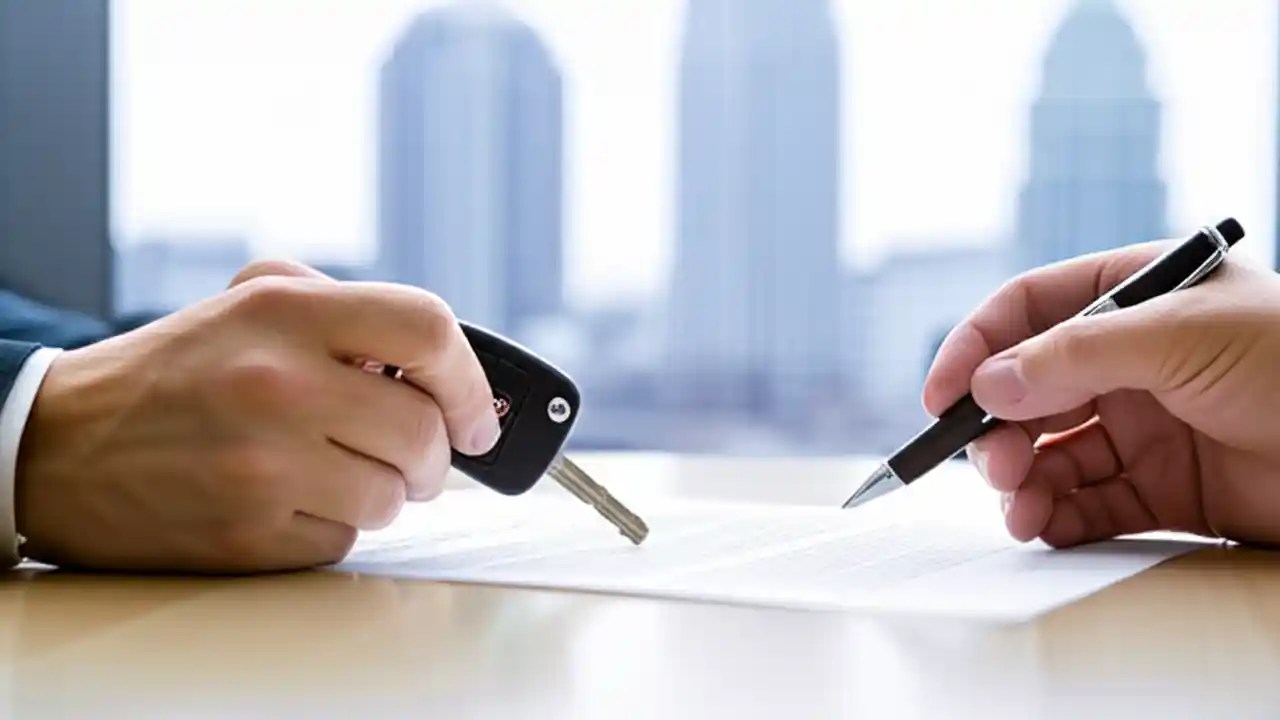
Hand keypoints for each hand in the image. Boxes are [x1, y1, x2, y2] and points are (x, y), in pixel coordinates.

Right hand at [14, 261, 499, 571]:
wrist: (58, 444)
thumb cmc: (172, 373)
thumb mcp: (250, 303)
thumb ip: (347, 315)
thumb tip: (440, 365)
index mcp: (285, 311)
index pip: (428, 330)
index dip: (471, 379)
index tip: (479, 416)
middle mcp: (278, 383)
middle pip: (424, 431)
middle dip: (435, 455)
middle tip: (416, 456)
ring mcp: (262, 465)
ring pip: (392, 497)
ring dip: (384, 492)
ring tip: (337, 471)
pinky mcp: (247, 534)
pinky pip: (343, 539)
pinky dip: (333, 525)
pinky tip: (290, 499)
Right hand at [924, 243, 1279, 547]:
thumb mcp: (1182, 335)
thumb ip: (1075, 354)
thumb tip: (986, 383)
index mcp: (1134, 298)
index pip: (1028, 311)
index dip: (975, 349)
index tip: (940, 397)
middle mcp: (1130, 360)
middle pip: (1027, 390)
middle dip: (997, 429)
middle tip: (995, 466)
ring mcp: (1143, 425)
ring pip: (1049, 450)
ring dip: (1021, 479)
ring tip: (1021, 507)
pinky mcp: (1162, 488)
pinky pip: (1086, 502)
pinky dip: (1056, 516)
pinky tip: (1045, 525)